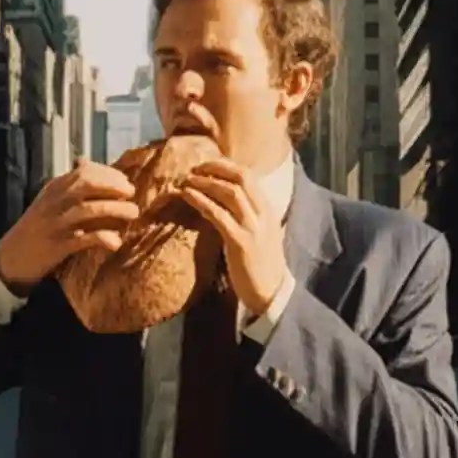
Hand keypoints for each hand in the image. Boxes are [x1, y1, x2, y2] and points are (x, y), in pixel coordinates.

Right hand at [0, 157, 139, 296]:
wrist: (12, 258)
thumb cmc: (37, 227)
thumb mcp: (48, 200)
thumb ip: (68, 184)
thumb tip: (86, 161)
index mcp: (53, 188)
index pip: (83, 172)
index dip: (108, 174)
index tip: (125, 182)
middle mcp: (54, 203)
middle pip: (86, 185)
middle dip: (113, 187)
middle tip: (131, 193)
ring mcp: (55, 224)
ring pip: (89, 210)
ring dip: (115, 210)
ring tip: (133, 213)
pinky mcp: (58, 247)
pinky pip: (84, 240)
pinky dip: (103, 238)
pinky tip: (116, 242)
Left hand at [179, 159, 289, 316]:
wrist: (271, 292)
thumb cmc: (261, 263)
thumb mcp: (260, 231)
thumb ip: (247, 213)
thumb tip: (224, 198)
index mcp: (268, 208)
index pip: (249, 175)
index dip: (226, 165)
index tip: (207, 164)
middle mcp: (263, 213)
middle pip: (241, 177)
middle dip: (216, 167)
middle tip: (194, 167)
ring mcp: (253, 227)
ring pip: (230, 192)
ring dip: (206, 182)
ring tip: (186, 179)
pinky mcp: (240, 242)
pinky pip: (218, 215)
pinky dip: (201, 201)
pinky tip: (187, 196)